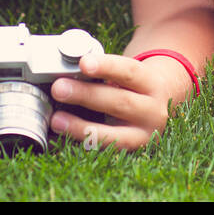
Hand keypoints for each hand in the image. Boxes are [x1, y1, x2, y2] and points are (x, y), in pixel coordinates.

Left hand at [48, 54, 187, 150]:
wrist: (156, 108)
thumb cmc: (134, 87)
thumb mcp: (129, 75)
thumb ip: (107, 72)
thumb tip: (71, 69)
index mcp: (152, 83)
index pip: (129, 72)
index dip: (106, 67)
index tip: (83, 63)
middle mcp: (153, 110)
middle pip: (120, 102)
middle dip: (86, 95)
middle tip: (59, 88)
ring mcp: (145, 135)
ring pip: (114, 133)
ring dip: (81, 127)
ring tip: (56, 120)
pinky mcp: (133, 151)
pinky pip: (107, 149)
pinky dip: (85, 143)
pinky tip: (66, 137)